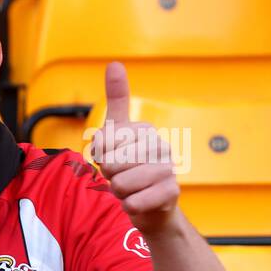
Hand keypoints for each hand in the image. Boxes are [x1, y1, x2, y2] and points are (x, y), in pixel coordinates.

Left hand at [89, 61, 179, 236]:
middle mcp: (160, 145)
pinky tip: (139, 201)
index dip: (99, 155)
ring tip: (131, 188)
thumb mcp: (117, 132)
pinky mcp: (171, 193)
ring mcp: (168, 168)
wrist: (151, 205)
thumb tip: (115, 63)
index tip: (111, 156)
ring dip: (118, 192)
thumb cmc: (130, 167)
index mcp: (144, 129)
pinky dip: (129, 206)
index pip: (102, 141)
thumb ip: (116, 102)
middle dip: (109, 175)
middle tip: (122, 175)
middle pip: (111, 163)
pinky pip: (134, 202)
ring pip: (121, 184)